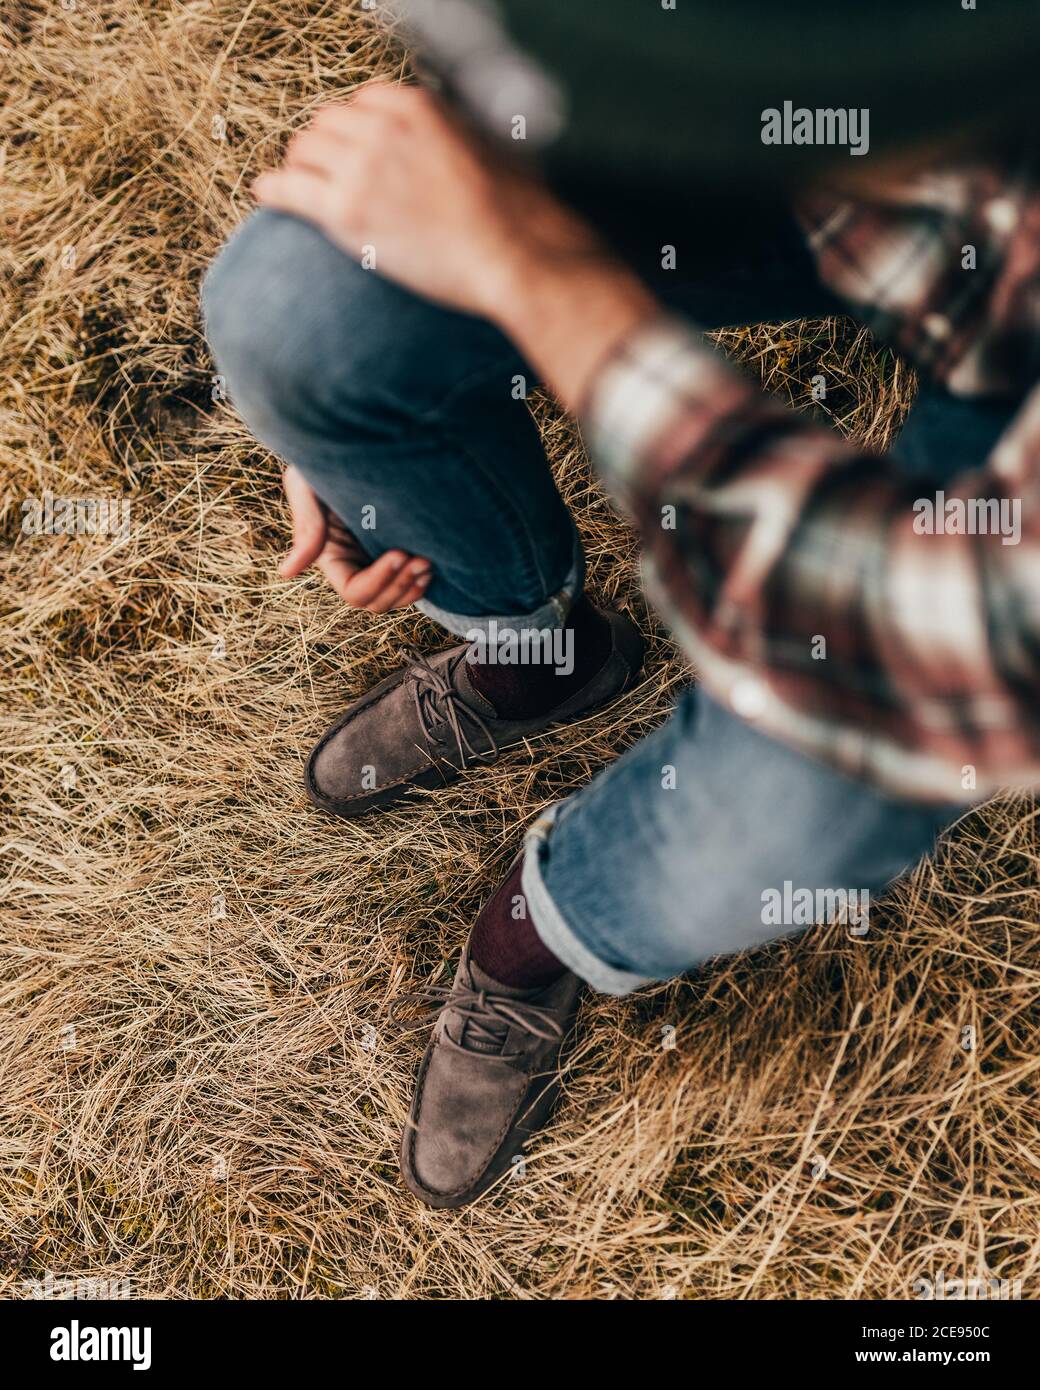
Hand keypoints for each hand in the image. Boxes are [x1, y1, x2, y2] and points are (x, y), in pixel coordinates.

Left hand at [256, 82, 658, 418]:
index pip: (360, 102)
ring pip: (303, 150)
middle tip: (322, 174)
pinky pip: (288, 188)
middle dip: (322, 147)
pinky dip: (273, 190)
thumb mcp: (486, 149)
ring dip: (300, 168)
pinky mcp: (346, 210)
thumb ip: (452, 137)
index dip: (353, 130)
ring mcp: (360, 167)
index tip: (351, 151)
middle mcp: (381, 128)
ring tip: (299, 189)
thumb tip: (450, 148)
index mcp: (415, 106)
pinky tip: (266, 195)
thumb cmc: (515, 214)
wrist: (514, 255)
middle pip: (326, 122)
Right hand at [278, 465, 431, 612]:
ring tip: (429, 563)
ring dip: (413, 587)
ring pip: (396, 596)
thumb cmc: (326, 454)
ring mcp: (376, 558)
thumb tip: (286, 573)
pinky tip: (434, 564)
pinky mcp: (398, 547)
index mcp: (330, 555)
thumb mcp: (308, 485)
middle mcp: (353, 563)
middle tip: (422, 560)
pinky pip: (409, 580)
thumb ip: (306, 527)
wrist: (356, 435)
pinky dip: (422, 580)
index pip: (354, 591)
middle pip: (377, 601)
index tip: (399, 553)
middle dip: (400, 586)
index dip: (377, 581)